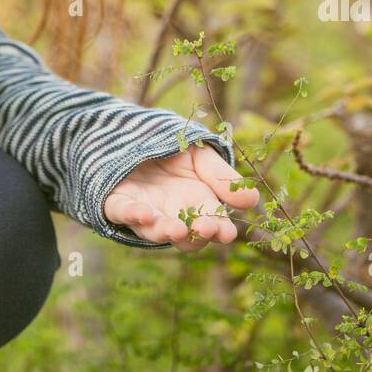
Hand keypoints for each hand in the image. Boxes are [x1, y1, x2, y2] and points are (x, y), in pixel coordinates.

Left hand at [103, 143, 258, 250]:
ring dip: (165, 231)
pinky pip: (122, 212)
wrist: (137, 135)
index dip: (221, 231)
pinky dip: (132, 214)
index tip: (227, 233)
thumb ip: (222, 176)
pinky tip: (143, 212)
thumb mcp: (202, 156)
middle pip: (186, 236)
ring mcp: (146, 211)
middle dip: (195, 235)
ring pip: (154, 231)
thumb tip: (253, 200)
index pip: (213, 225)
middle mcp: (172, 215)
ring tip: (176, 227)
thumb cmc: (174, 149)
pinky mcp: (118, 202)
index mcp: (197, 205)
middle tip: (204, 228)